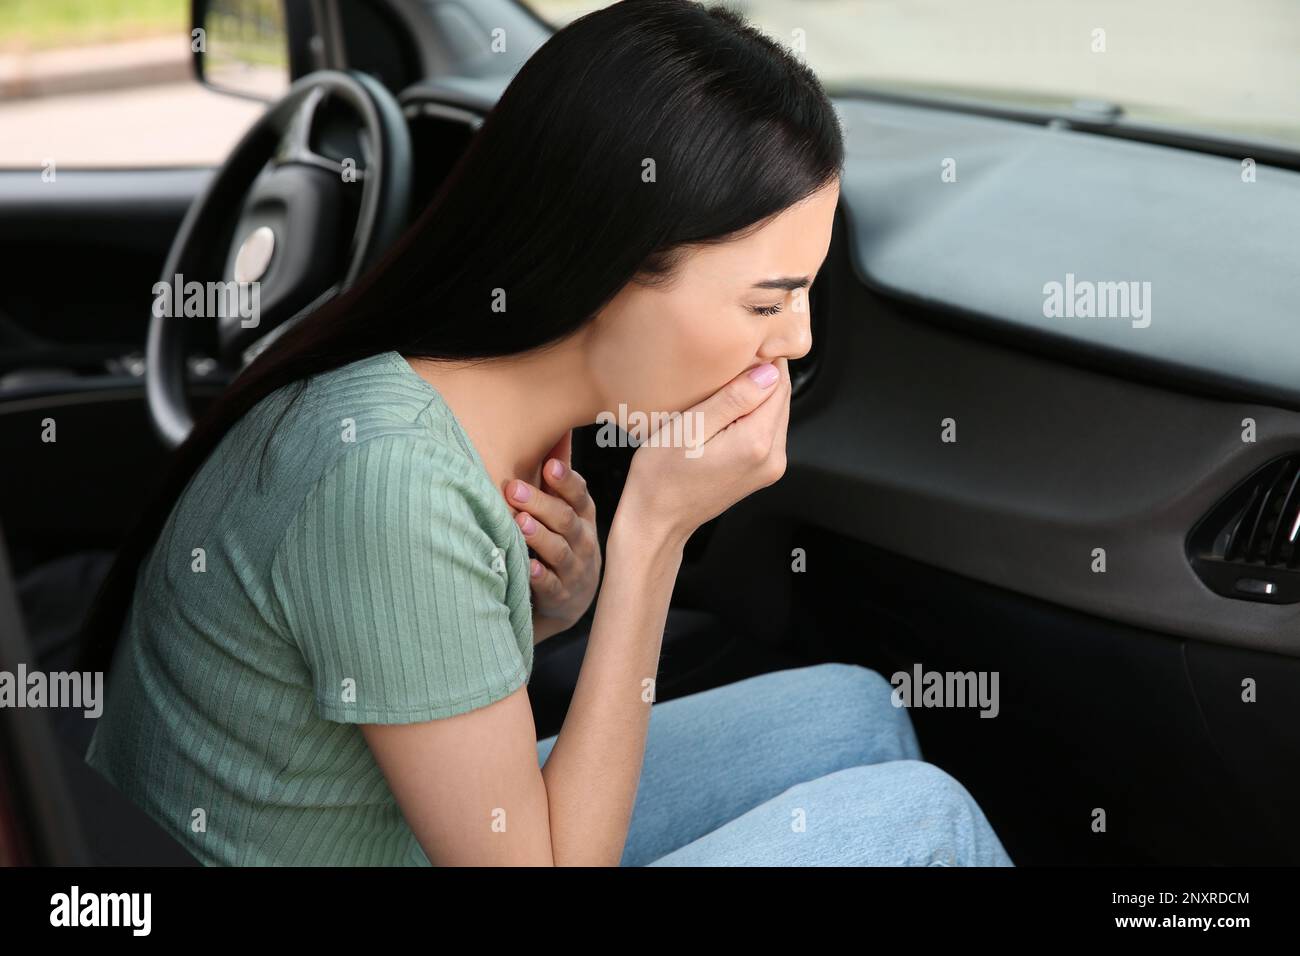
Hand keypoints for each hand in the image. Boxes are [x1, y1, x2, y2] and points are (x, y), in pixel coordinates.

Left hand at [503, 430, 600, 641]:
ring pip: (558, 550)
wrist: (573, 597)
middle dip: (540, 503)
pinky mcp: (560, 595)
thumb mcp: (567, 507)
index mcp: (582, 514)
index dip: (565, 481)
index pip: (578, 494)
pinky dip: (540, 576)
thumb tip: (560, 427)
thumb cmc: (564, 538)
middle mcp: (582, 540)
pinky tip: (527, 567)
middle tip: (513, 489)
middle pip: (565, 519)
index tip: (549, 465)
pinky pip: (551, 585)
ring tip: (519, 523)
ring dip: (539, 536)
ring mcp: (573, 569)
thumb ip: (560, 473)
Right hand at [616, 357, 790, 548]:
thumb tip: (768, 373)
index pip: (778, 382)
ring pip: (775, 412)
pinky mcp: (762, 472)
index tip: (738, 348)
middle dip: (760, 376)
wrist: (656, 521)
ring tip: (720, 389)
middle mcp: (772, 458)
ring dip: (755, 395)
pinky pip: (766, 430)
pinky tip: (724, 413)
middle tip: (726, 364)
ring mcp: (770, 468)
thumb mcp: (689, 427)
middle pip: (781, 397)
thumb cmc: (660, 477)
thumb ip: (732, 399)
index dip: (761, 359)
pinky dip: (751, 415)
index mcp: (756, 442)